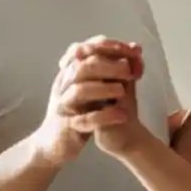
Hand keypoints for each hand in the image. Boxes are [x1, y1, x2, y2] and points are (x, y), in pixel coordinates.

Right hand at [33, 36, 142, 164]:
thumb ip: (113, 70)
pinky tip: (122, 116)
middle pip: (82, 67)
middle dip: (108, 65)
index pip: (84, 50)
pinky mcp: (68, 127)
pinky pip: (84, 120)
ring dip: (104, 88)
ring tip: (123, 91)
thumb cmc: (78, 112)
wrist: (53, 144)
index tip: (131, 49)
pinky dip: (104, 116)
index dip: (107, 46)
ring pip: (80, 90)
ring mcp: (64, 106)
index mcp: (69, 73)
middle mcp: (64, 86)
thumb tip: (136, 48)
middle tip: (129, 70)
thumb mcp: (95, 87)